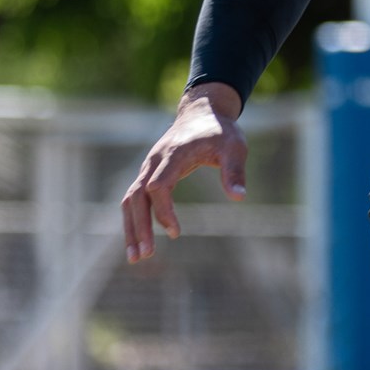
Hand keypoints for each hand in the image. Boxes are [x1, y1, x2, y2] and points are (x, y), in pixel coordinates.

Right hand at [121, 82, 245, 263]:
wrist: (203, 112)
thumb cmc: (221, 131)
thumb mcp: (235, 148)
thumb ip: (235, 171)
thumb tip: (239, 198)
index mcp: (175, 154)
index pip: (158, 186)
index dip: (163, 210)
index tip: (176, 233)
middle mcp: (155, 160)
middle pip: (137, 196)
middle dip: (139, 227)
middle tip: (145, 256)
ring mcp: (148, 166)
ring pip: (130, 199)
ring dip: (130, 228)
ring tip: (136, 257)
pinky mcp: (148, 172)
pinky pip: (134, 198)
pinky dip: (133, 219)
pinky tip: (138, 240)